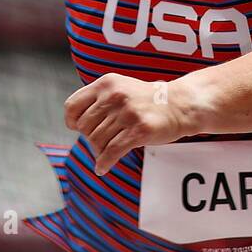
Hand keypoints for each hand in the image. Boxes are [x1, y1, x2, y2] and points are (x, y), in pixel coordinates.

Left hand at [64, 73, 198, 174]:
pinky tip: (102, 168)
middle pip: (84, 127)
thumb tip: (74, 123)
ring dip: (100, 151)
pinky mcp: (139, 130)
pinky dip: (104, 163)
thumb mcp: (121, 88)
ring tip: (108, 151)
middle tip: (103, 140)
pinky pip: (111, 152)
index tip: (77, 128)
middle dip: (90, 138)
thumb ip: (98, 100)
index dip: (72, 121)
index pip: (72, 106)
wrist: (180, 104)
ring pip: (97, 141)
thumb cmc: (148, 100)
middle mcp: (114, 95)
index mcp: (106, 83)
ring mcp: (127, 113)